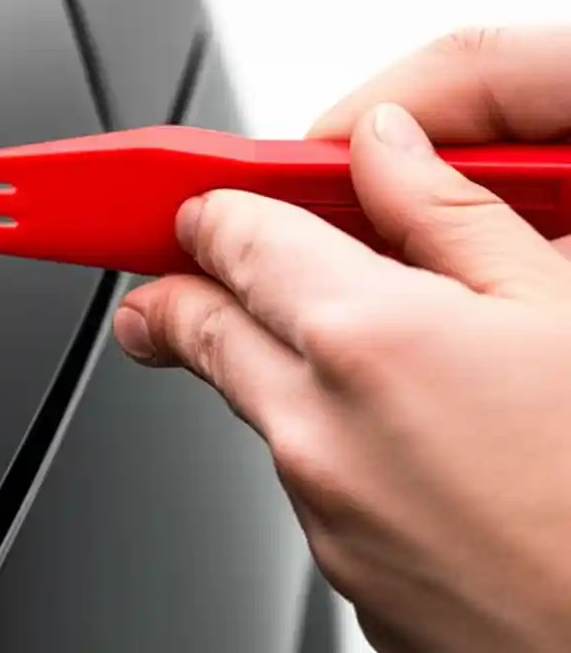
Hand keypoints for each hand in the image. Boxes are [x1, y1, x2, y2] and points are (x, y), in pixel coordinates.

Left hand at [113, 27, 570, 650]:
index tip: (210, 203)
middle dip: (189, 287)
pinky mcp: (342, 573)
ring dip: (274, 367)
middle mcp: (315, 432)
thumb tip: (386, 148)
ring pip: (257, 410)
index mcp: (366, 340)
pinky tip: (414, 445)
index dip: (215, 209)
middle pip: (198, 328)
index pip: (233, 239)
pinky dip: (330, 447)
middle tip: (191, 266)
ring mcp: (321, 512)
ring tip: (354, 350)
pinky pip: (309, 485)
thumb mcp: (561, 307)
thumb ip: (450, 216)